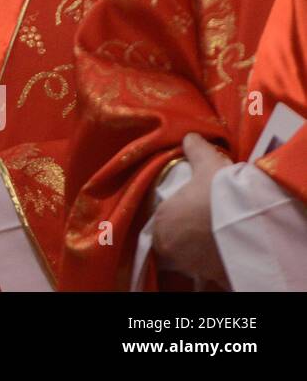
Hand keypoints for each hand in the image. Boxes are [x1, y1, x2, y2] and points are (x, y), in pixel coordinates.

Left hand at [152, 134, 232, 288]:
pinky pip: (206, 267)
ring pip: (187, 256)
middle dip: (180, 233)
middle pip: (170, 241)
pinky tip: (220, 245)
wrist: (256, 228)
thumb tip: (189, 136)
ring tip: (210, 232)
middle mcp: (170, 248)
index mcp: (161, 222)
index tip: (180, 211)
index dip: (167, 217)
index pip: (156, 223)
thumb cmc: (222, 195)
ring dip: (194, 246)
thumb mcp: (209, 166)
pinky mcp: (212, 276)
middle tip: (196, 221)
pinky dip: (211, 257)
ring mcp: (191, 266)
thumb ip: (196, 150)